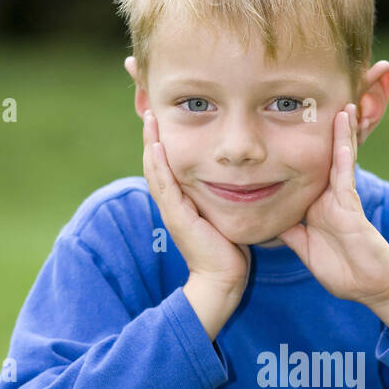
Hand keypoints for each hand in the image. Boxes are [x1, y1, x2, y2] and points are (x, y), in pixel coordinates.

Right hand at [142, 110, 250, 297]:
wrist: (223, 279)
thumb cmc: (229, 250)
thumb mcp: (223, 213)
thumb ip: (223, 195)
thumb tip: (239, 177)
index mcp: (180, 201)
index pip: (165, 163)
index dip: (160, 140)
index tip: (161, 116)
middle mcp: (171, 203)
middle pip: (154, 161)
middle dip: (151, 135)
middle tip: (149, 109)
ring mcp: (171, 210)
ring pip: (155, 170)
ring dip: (151, 143)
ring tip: (149, 118)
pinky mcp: (177, 217)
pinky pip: (165, 186)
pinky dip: (160, 165)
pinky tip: (158, 145)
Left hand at [277, 104, 388, 303]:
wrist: (373, 288)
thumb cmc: (344, 273)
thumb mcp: (307, 251)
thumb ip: (292, 234)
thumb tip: (270, 220)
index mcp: (315, 207)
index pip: (303, 174)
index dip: (297, 153)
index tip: (283, 129)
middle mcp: (327, 197)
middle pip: (322, 157)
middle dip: (323, 132)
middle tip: (319, 102)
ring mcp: (340, 198)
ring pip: (337, 156)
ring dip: (339, 129)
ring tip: (338, 101)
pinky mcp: (350, 204)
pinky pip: (344, 171)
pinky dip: (343, 148)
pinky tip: (343, 126)